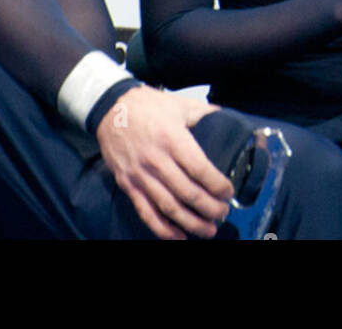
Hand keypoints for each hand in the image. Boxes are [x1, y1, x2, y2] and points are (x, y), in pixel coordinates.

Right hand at [96, 85, 234, 239]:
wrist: (110, 107)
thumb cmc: (149, 105)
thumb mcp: (181, 104)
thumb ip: (206, 115)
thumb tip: (230, 122)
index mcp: (172, 138)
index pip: (200, 170)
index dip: (218, 185)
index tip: (229, 192)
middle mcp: (156, 159)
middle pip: (187, 193)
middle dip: (210, 208)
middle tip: (223, 213)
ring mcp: (140, 174)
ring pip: (169, 207)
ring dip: (191, 223)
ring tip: (208, 230)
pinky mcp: (127, 184)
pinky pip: (146, 211)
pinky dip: (162, 228)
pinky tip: (178, 236)